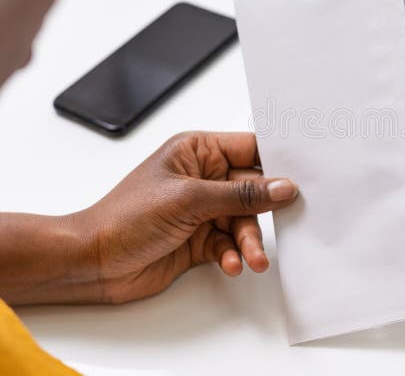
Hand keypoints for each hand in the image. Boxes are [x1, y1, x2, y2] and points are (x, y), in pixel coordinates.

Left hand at [0, 132, 296, 305]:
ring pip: (243, 221)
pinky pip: (229, 244)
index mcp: (197, 151)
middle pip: (253, 190)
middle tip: (280, 225)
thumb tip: (283, 187)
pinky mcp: (199, 238)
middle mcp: (202, 177)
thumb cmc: (124, 217)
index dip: (277, 162)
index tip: (303, 176)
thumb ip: (241, 194)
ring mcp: (201, 209)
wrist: (92, 262)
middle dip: (263, 212)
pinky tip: (228, 264)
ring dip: (248, 241)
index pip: (250, 149)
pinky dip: (232, 255)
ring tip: (251, 258)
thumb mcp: (190, 199)